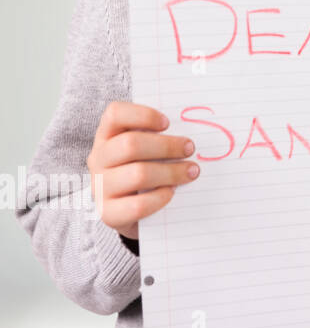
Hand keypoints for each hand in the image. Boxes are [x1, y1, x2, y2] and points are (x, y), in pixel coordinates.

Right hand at [87, 101, 198, 239]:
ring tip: (192, 172)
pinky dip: (160, 197)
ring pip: (138, 174)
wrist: (130, 211)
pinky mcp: (108, 213)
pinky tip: (172, 192)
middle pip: (130, 144)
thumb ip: (161, 136)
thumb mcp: (148, 149)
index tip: (168, 123)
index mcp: (107, 136)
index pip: (115, 114)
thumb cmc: (147, 168)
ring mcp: (100, 187)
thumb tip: (191, 133)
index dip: (143, 115)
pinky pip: (138, 205)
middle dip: (167, 146)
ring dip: (171, 172)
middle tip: (190, 148)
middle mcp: (98, 159)